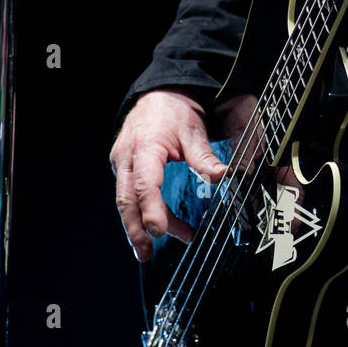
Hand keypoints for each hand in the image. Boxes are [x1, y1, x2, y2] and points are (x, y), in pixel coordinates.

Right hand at [109, 88, 228, 261]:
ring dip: (136, 226)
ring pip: (124, 200)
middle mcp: (129, 156)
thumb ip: (205, 157)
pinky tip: (153, 228)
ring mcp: (122, 162)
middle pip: (127, 198)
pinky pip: (127, 193)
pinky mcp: (124, 167)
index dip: (151, 209)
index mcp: (147, 145)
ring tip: (149, 250)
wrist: (160, 93)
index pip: (145, 183)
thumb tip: (225, 177)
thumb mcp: (194, 131)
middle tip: (147, 253)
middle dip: (135, 228)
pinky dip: (138, 212)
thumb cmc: (175, 110)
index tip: (159, 230)